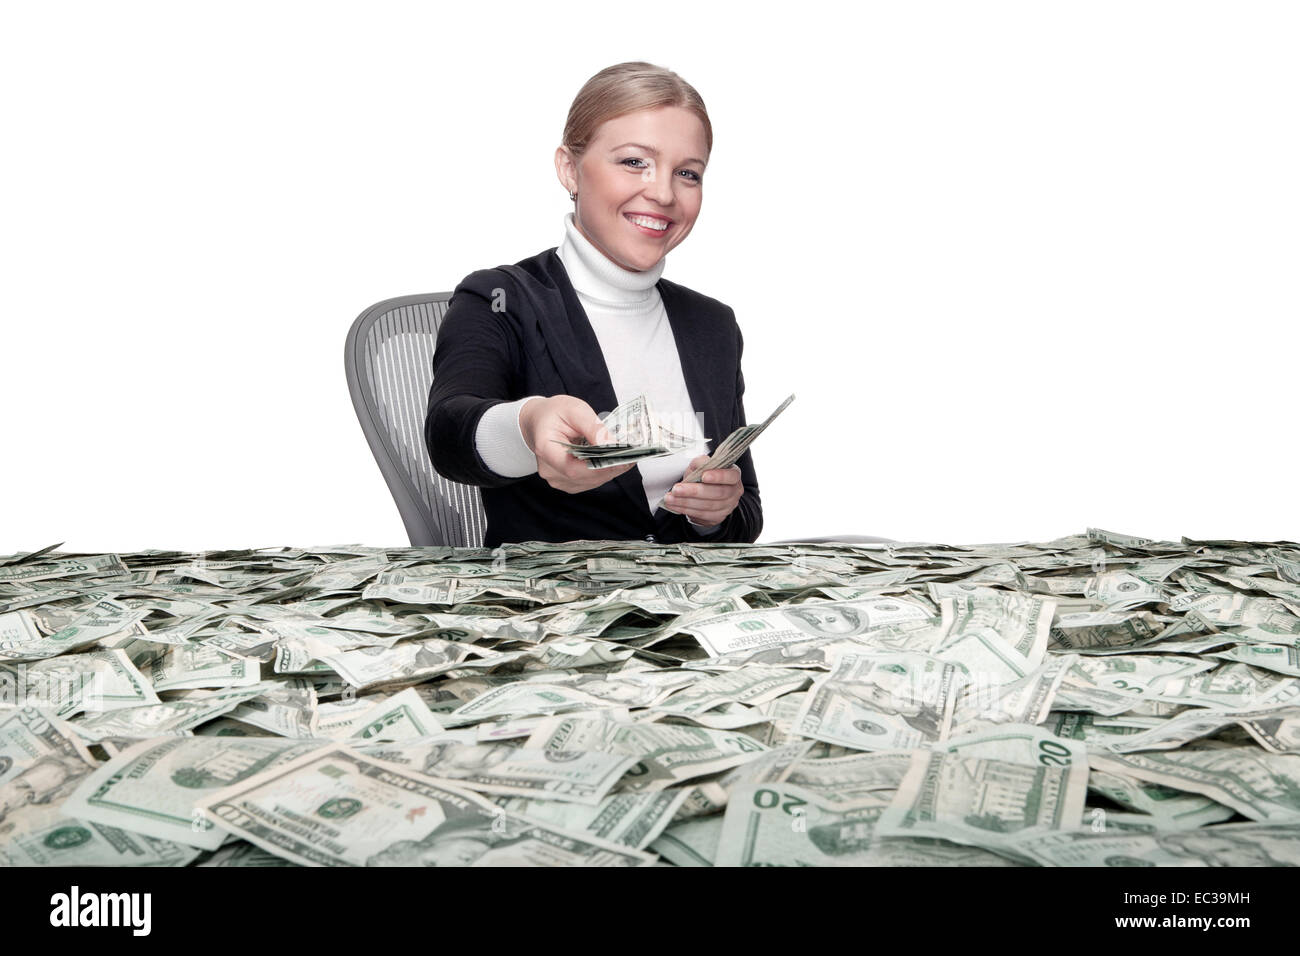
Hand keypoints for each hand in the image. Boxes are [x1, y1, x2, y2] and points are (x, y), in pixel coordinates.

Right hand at [519, 395, 634, 493]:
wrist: (540, 421)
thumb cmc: (554, 413)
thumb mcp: (575, 410)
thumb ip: (593, 427)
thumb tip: (612, 445)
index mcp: (546, 449)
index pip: (572, 468)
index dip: (598, 467)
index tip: (620, 459)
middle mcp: (549, 470)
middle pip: (584, 477)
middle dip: (610, 467)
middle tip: (632, 456)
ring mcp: (557, 478)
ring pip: (589, 482)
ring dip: (610, 471)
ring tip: (627, 457)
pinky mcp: (566, 482)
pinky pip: (589, 481)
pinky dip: (603, 473)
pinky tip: (615, 461)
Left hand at [661, 454, 741, 526]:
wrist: (706, 492)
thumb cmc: (705, 475)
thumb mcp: (703, 464)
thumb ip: (701, 462)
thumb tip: (699, 464)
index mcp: (734, 475)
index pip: (731, 476)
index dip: (718, 476)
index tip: (704, 476)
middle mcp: (734, 491)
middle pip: (718, 493)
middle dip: (695, 491)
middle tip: (677, 489)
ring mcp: (728, 506)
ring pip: (708, 506)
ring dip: (686, 502)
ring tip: (670, 498)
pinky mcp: (717, 517)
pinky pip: (702, 515)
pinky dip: (685, 510)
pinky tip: (674, 505)